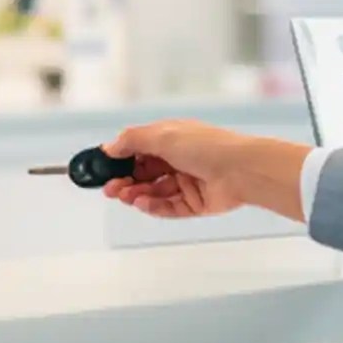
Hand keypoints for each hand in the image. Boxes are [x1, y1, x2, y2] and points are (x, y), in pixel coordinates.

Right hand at [101, 120, 312, 221]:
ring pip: (153, 191)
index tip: (100, 167)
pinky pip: (168, 207)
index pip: (137, 149)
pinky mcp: (194, 204)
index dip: (118, 158)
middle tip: (108, 188)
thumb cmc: (206, 146)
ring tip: (124, 196)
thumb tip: (109, 147)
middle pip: (143, 173)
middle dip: (124, 180)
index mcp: (170, 139)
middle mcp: (177, 160)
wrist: (242, 170)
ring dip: (136, 193)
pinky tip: (141, 203)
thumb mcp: (162, 135)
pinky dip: (153, 206)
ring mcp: (186, 183)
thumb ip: (132, 141)